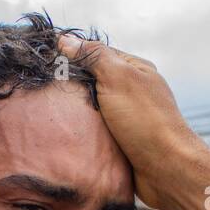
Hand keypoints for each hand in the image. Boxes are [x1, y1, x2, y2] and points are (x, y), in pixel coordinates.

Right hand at [57, 35, 205, 209]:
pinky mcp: (121, 143)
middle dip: (71, 87)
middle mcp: (131, 92)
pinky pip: (95, 133)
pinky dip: (82, 133)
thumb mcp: (118, 78)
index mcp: (134, 70)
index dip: (72, 56)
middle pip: (91, 83)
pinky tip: (65, 134)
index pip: (96, 54)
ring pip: (91, 110)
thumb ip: (93, 57)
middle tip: (43, 91)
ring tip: (50, 113)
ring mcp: (126, 118)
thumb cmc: (144, 120)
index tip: (45, 62)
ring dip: (75, 114)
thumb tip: (65, 40)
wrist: (166, 170)